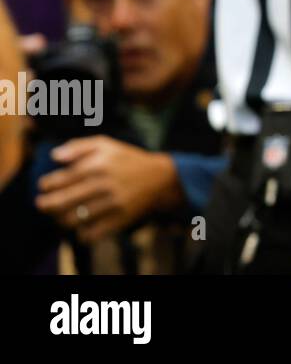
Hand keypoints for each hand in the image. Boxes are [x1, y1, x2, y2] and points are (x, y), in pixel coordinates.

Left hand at [35, 136, 182, 242]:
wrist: (160, 177)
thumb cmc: (127, 159)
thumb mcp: (106, 144)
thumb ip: (78, 147)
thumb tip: (54, 156)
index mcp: (96, 165)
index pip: (59, 180)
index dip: (46, 185)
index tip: (45, 186)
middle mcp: (103, 185)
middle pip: (61, 203)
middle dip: (45, 205)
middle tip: (42, 204)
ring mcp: (112, 204)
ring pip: (73, 220)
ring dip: (60, 220)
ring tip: (59, 216)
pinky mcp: (120, 219)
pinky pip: (91, 234)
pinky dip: (81, 234)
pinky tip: (81, 226)